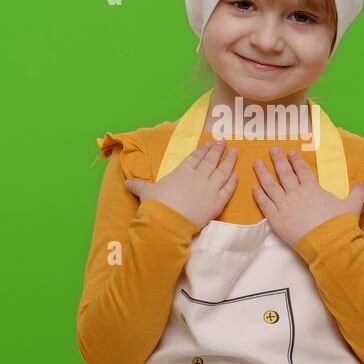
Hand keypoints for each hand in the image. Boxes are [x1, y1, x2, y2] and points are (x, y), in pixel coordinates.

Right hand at [123, 139, 237, 230]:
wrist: (168, 222)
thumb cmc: (156, 204)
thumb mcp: (146, 192)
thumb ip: (139, 185)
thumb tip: (126, 182)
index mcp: (182, 171)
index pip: (195, 157)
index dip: (202, 150)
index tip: (208, 143)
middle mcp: (198, 176)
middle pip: (210, 161)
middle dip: (217, 150)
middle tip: (223, 142)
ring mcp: (210, 188)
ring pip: (222, 172)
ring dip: (229, 161)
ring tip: (234, 152)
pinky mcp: (217, 203)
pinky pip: (228, 190)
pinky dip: (233, 182)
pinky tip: (236, 175)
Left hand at [251, 145, 363, 245]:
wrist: (327, 242)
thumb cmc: (339, 224)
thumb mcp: (352, 206)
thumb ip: (355, 193)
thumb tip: (361, 184)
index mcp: (312, 188)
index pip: (301, 169)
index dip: (295, 160)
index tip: (290, 152)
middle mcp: (296, 193)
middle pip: (284, 173)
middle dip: (277, 159)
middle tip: (271, 149)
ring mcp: (284, 204)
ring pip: (270, 185)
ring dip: (263, 173)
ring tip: (256, 163)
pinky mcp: (276, 218)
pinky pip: (264, 204)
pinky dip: (258, 195)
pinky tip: (254, 188)